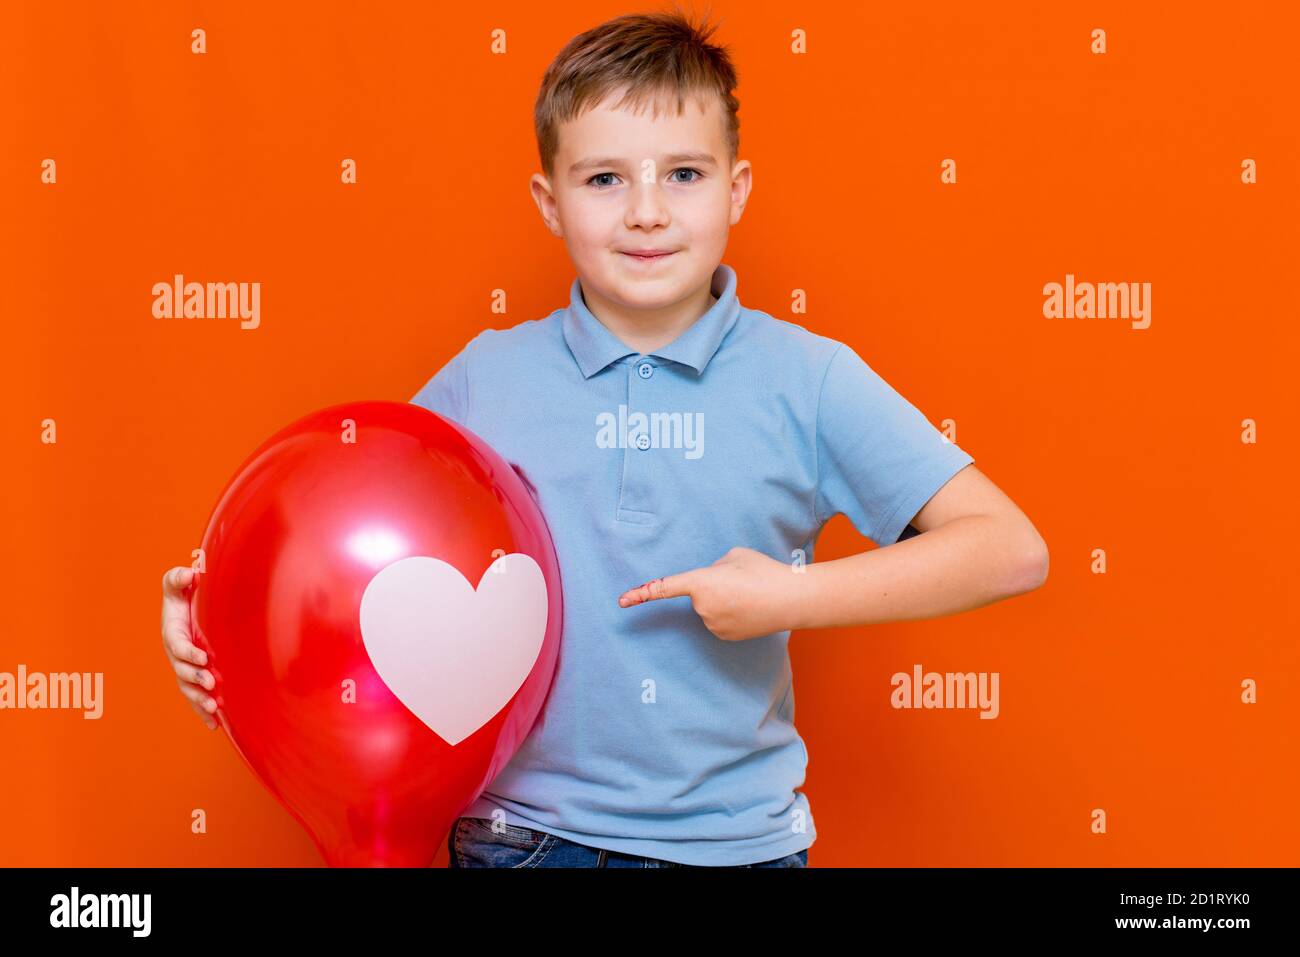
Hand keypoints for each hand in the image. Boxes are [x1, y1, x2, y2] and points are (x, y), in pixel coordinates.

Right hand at [160, 566, 219, 729]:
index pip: (178, 646)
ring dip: (199, 699)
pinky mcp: (197, 677)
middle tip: (210, 685)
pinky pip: (197, 696)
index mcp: (173, 634)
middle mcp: (178, 655)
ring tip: (213, 708)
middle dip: (195, 679)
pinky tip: (214, 723)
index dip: (188, 653)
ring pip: (189, 688)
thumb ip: (178, 578)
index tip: (202, 657)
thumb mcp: (178, 585)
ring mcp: (187, 668)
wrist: (189, 610)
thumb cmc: (183, 597)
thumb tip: (186, 573)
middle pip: (183, 672)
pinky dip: (203, 711)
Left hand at [617, 546, 803, 641]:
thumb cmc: (763, 571)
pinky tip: (749, 608)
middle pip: (697, 592)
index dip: (641, 594)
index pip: (665, 588)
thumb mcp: (733, 556)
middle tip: (739, 581)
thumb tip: (707, 582)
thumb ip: (712, 567)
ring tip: (748, 594)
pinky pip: (718, 620)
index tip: (621, 602)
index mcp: (701, 583)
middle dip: (712, 585)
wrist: (790, 599)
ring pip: (709, 607)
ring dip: (722, 599)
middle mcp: (702, 607)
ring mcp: (713, 625)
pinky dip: (730, 613)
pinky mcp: (724, 636)